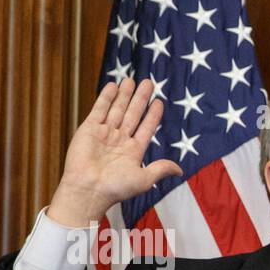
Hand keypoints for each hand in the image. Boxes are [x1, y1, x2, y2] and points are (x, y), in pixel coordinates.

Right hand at [46, 78, 183, 227]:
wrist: (89, 189)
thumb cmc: (116, 188)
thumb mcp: (144, 179)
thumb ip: (161, 169)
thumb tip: (180, 170)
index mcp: (133, 151)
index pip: (146, 128)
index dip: (152, 115)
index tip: (159, 102)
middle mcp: (119, 140)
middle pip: (132, 114)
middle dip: (140, 99)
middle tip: (148, 82)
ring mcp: (104, 133)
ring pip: (117, 109)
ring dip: (125, 95)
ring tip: (132, 80)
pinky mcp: (89, 129)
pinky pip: (99, 109)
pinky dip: (106, 97)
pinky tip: (114, 85)